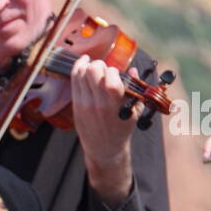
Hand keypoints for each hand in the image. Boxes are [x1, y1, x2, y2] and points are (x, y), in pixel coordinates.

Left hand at [71, 55, 136, 194]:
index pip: (110, 81)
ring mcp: (85, 104)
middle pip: (93, 71)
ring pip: (81, 73)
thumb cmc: (121, 128)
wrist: (104, 148)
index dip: (113, 71)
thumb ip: (135, 90)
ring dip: (89, 65)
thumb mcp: (135, 112)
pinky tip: (84, 62)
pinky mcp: (76, 104)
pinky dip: (78, 67)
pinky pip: (74, 80)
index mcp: (115, 107)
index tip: (116, 74)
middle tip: (104, 70)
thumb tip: (132, 70)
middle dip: (100, 65)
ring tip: (95, 67)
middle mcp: (98, 104)